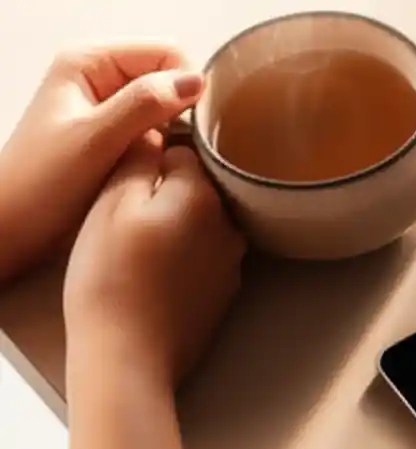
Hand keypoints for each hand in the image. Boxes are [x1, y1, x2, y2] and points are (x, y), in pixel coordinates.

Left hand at [0, 44, 202, 282]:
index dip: (186, 86)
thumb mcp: (96, 140)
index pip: (166, 53)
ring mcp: (108, 106)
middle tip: (181, 149)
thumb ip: (145, 104)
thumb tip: (197, 82)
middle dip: (183, 110)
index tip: (190, 128)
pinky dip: (169, 147)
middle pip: (169, 77)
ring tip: (173, 161)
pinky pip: (159, 129)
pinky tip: (165, 168)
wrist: (14, 228)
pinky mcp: (116, 135)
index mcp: (88, 62)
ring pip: (168, 106)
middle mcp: (100, 77)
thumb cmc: (42, 184)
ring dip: (178, 132)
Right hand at [64, 136, 244, 389]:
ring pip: (205, 226)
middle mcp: (231, 227)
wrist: (129, 355)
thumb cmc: (111, 277)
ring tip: (144, 249)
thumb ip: (138, 160)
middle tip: (132, 219)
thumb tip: (157, 132)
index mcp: (205, 196)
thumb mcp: (111, 204)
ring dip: (181, 228)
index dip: (154, 161)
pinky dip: (187, 259)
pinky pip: (206, 259)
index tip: (132, 181)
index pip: (187, 153)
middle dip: (170, 196)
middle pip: (201, 191)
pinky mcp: (226, 295)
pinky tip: (159, 275)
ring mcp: (233, 264)